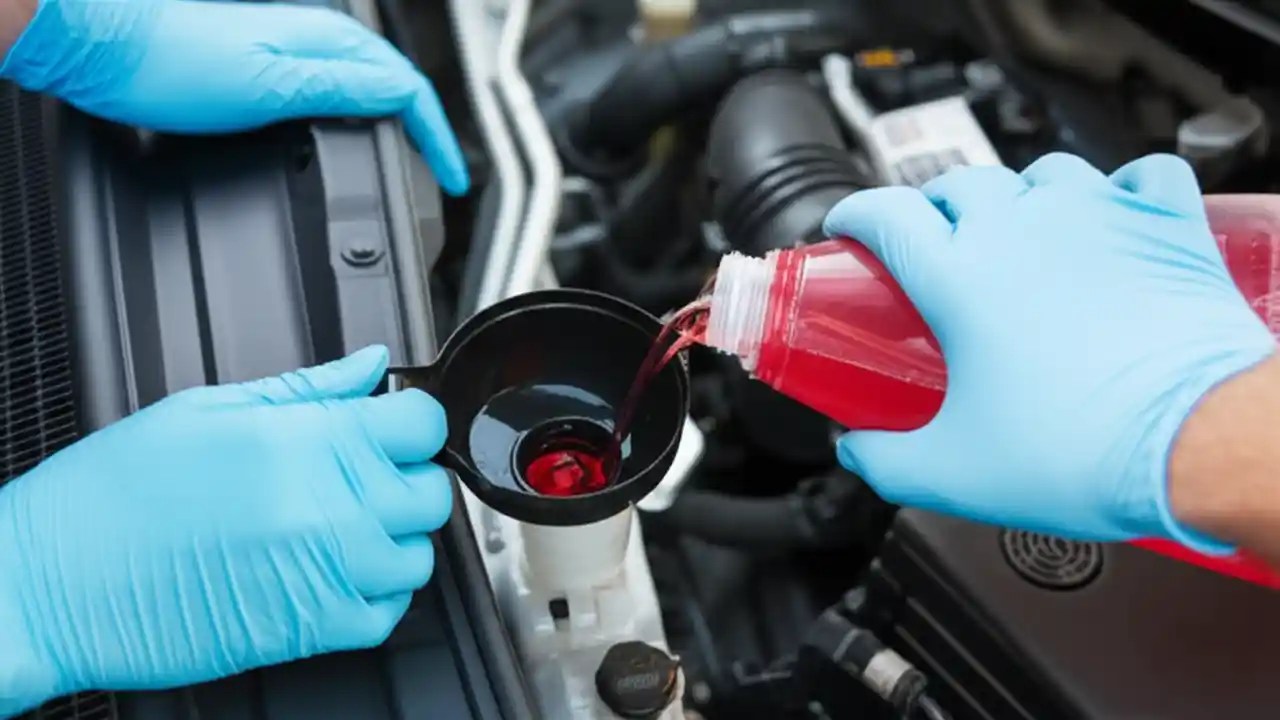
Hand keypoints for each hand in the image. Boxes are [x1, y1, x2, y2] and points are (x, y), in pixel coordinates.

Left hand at [0, 0, 467, 194]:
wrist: (102, 47)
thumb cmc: (171, 65)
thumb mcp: (272, 87)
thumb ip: (342, 92)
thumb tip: (401, 102)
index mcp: (326, 44)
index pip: (407, 91)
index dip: (436, 137)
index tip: (451, 178)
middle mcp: (313, 40)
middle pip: (394, 85)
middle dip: (425, 129)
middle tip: (440, 171)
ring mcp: (287, 50)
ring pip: (365, 86)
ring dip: (394, 122)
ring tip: (409, 158)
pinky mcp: (263, 64)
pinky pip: (333, 89)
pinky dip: (357, 116)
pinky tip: (348, 134)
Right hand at [0, 346, 452, 715]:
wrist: (53, 581)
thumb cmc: (115, 493)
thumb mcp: (209, 409)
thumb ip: (308, 387)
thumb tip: (368, 365)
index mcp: (310, 439)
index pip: (422, 423)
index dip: (408, 420)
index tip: (389, 425)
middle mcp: (334, 506)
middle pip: (430, 489)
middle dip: (404, 477)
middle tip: (356, 476)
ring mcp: (330, 572)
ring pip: (418, 554)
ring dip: (392, 539)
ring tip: (338, 526)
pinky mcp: (314, 629)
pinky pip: (388, 612)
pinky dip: (375, 594)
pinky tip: (332, 572)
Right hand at [822, 153, 1274, 546]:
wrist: (1204, 441)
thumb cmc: (1085, 451)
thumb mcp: (954, 474)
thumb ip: (886, 462)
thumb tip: (858, 453)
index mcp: (960, 277)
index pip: (886, 212)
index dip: (856, 214)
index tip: (850, 225)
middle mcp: (1023, 229)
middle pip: (960, 182)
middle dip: (935, 205)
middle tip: (935, 242)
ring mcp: (1099, 215)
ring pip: (1044, 171)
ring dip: (1021, 194)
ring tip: (1023, 232)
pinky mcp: (1166, 223)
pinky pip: (1141, 175)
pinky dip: (1122, 188)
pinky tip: (1115, 214)